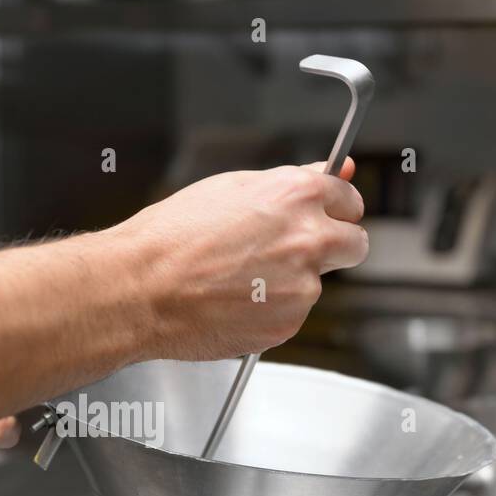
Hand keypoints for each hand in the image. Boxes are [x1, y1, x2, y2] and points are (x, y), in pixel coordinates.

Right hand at [112, 157, 365, 360]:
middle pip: (355, 245)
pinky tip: (233, 302)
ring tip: (237, 280)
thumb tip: (338, 171)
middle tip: (291, 254)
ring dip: (290, 284)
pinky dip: (269, 312)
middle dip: (334, 248)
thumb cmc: (171, 237)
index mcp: (298, 195)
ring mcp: (302, 286)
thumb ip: (295, 182)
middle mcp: (309, 239)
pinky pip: (290, 316)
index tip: (324, 217)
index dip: (334, 210)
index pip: (349, 200)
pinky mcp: (287, 324)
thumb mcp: (232, 188)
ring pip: (316, 285)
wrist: (140, 288)